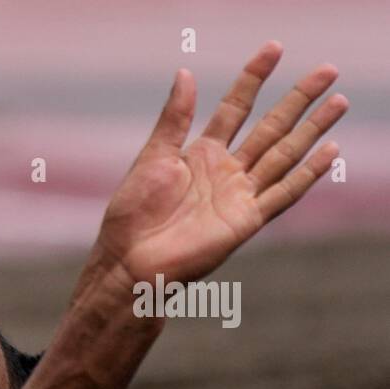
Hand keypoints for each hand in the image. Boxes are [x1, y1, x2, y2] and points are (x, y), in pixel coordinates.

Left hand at [92, 42, 346, 288]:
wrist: (130, 259)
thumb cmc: (133, 213)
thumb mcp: (154, 157)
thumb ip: (174, 119)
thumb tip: (185, 72)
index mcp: (201, 153)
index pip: (236, 107)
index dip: (254, 78)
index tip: (274, 48)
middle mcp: (226, 171)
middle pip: (270, 127)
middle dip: (298, 99)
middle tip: (328, 70)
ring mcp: (239, 194)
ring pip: (284, 155)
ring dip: (312, 129)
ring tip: (338, 103)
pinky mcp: (246, 220)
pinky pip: (282, 194)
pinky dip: (306, 174)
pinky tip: (328, 153)